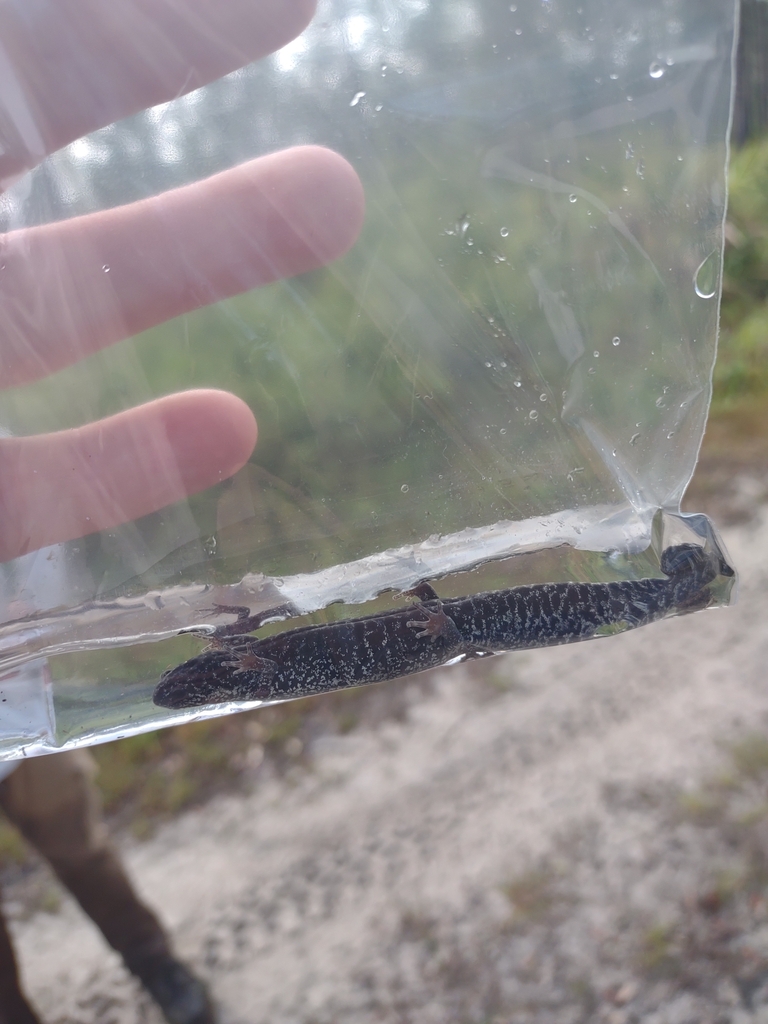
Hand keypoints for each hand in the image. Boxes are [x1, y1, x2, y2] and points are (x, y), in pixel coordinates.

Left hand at [0, 0, 363, 562]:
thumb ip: (55, 56)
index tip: (297, 3)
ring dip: (195, 259)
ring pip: (55, 319)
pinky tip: (232, 428)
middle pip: (45, 171)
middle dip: (175, 89)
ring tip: (338, 201)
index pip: (37, 59)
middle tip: (322, 87)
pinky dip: (124, 465)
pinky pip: (30, 493)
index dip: (161, 27)